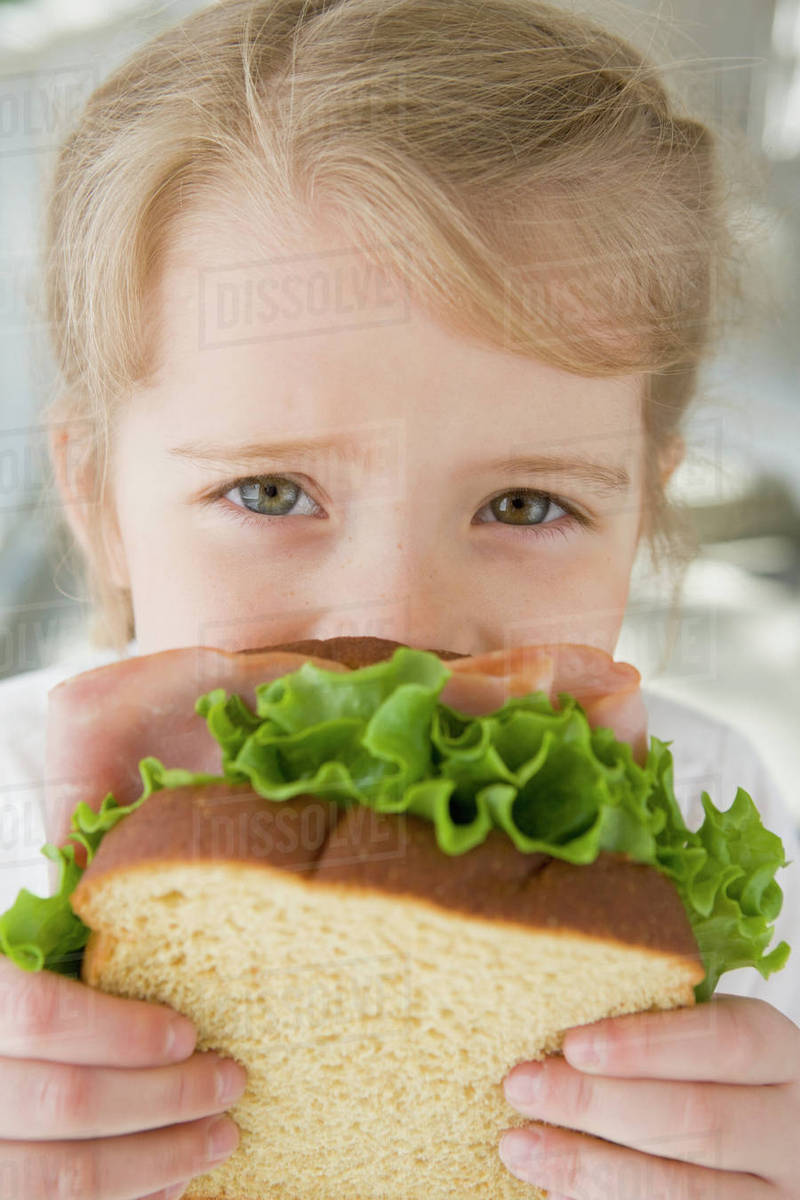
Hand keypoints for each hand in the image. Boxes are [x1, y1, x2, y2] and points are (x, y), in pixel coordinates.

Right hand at [0, 955, 246, 1198]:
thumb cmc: (7, 995)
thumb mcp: (13, 955)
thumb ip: (57, 954)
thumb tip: (134, 930)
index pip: (43, 1017)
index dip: (121, 1030)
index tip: (186, 1033)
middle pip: (66, 1101)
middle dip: (165, 1096)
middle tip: (229, 1080)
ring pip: (60, 1178)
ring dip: (156, 1161)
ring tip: (217, 1137)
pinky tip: (169, 1184)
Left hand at [498, 994, 798, 1198]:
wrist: (773, 1144)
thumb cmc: (721, 1076)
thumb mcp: (709, 1038)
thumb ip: (660, 1022)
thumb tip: (562, 1004)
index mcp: (782, 1057)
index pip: (726, 1042)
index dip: (646, 1043)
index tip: (572, 1042)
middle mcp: (790, 1130)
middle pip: (697, 1119)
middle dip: (597, 1104)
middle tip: (521, 1085)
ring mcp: (778, 1196)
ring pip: (683, 1189)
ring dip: (588, 1166)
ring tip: (519, 1144)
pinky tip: (555, 1185)